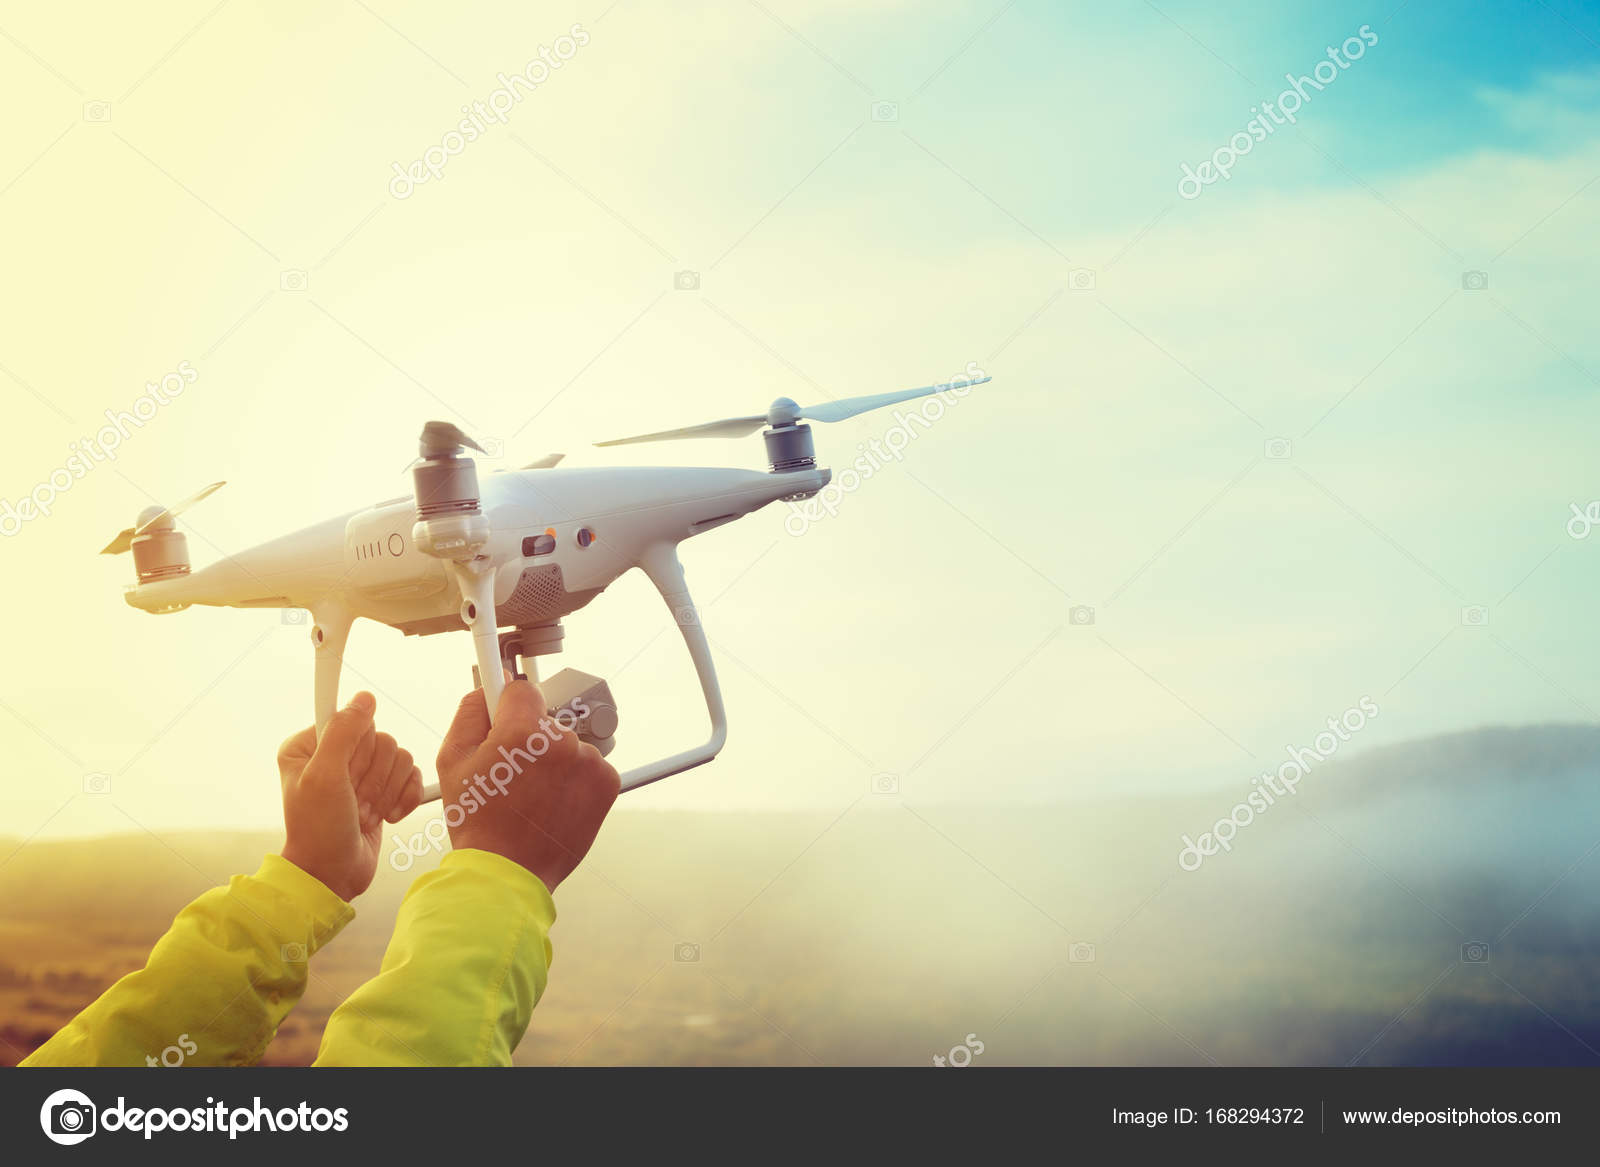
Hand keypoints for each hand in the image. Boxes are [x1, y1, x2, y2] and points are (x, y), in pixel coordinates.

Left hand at [279, 691, 424, 901]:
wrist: (334, 875)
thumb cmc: (318, 832)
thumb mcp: (323, 777)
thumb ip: (342, 733)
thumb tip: (364, 699)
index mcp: (309, 746)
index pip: (353, 721)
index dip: (358, 750)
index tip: (347, 775)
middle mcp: (334, 754)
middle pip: (381, 741)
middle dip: (374, 778)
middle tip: (354, 801)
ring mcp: (360, 773)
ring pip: (399, 758)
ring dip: (387, 792)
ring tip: (365, 813)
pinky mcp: (383, 789)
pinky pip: (412, 775)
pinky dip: (405, 798)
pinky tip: (388, 817)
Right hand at [435, 678, 619, 890]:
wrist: (508, 871)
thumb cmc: (478, 821)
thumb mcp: (452, 761)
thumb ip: (469, 713)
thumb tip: (487, 689)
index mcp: (523, 731)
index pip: (521, 689)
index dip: (506, 707)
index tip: (503, 718)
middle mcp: (562, 742)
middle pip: (543, 721)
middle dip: (528, 740)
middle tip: (511, 776)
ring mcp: (589, 763)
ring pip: (566, 745)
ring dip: (553, 762)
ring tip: (532, 796)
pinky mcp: (607, 783)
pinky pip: (587, 767)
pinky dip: (573, 780)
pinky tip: (553, 803)